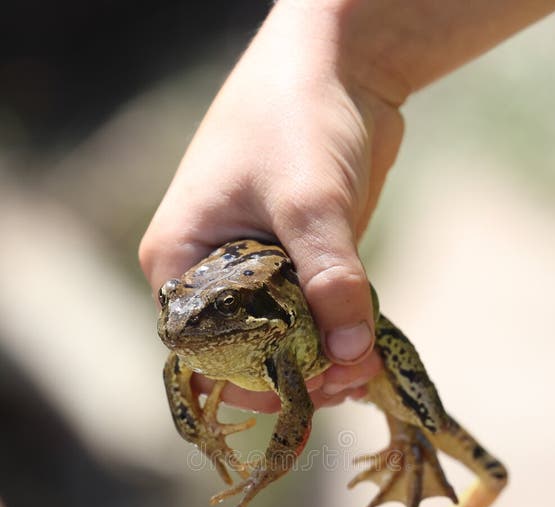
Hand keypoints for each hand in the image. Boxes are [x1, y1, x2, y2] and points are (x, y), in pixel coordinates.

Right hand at [139, 0, 404, 411]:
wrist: (339, 62)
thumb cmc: (295, 117)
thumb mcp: (310, 203)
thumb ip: (329, 282)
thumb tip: (351, 355)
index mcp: (180, 260)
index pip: (200, 349)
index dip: (248, 379)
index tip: (303, 389)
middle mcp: (209, 274)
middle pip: (241, 354)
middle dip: (292, 376)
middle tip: (346, 382)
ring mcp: (255, 271)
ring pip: (280, 342)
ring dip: (320, 364)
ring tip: (363, 372)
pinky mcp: (296, 265)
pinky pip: (310, 319)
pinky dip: (337, 339)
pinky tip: (367, 355)